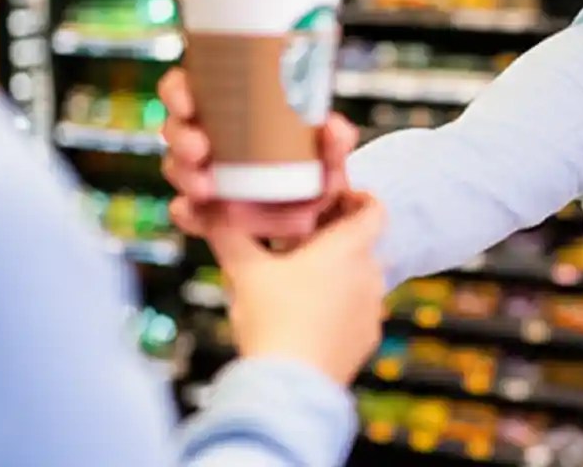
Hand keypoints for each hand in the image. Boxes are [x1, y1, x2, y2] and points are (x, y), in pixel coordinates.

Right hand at [158, 67, 358, 238]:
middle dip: (180, 137)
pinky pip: (184, 211)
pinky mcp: (203, 211)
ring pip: (175, 168)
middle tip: (199, 148)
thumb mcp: (330, 158)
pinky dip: (185, 212)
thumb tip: (333, 127)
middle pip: (176, 128)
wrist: (316, 219)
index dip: (177, 91)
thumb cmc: (316, 173)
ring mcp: (202, 175)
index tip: (188, 102)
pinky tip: (192, 211)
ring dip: (184, 174)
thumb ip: (336, 143)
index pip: (186, 90)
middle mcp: (207, 139)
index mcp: (226, 112)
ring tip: (205, 187)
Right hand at [205, 191, 385, 385]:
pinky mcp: (367, 339)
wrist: (289, 385)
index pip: (374, 210)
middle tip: (301, 239)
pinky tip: (310, 315)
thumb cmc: (272, 320)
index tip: (337, 199)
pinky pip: (358, 311)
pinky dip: (340, 307)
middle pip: (362, 244)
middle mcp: (371, 275)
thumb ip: (229, 236)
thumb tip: (208, 213)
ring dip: (338, 274)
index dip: (359, 198)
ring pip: (360, 278)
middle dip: (335, 238)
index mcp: (350, 248)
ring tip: (302, 278)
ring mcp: (372, 309)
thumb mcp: (245, 271)